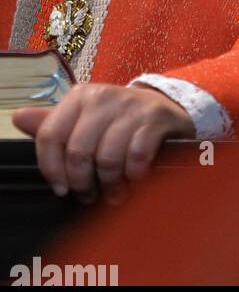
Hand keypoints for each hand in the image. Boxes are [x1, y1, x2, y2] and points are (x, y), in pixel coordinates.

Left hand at [12, 82, 194, 203]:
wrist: (167, 110)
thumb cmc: (118, 121)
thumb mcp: (85, 119)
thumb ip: (53, 124)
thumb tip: (18, 118)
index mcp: (80, 97)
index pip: (50, 135)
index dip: (51, 169)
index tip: (61, 188)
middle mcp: (104, 96)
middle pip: (78, 152)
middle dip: (83, 182)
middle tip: (89, 195)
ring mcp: (132, 106)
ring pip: (107, 157)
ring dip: (110, 185)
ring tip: (113, 194)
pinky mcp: (156, 118)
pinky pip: (136, 157)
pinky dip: (134, 176)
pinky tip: (134, 180)